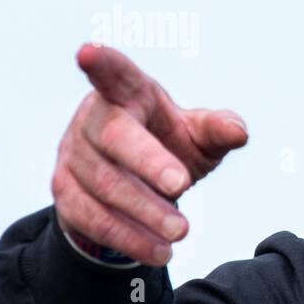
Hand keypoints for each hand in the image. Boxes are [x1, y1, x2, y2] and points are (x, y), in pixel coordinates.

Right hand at [50, 43, 248, 265]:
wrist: (135, 182)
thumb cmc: (169, 144)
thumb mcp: (197, 136)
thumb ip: (218, 130)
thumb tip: (239, 131)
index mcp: (128, 94)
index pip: (114, 75)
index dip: (102, 63)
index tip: (88, 52)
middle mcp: (93, 120)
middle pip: (114, 137)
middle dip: (148, 163)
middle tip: (184, 187)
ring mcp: (73, 155)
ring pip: (103, 185)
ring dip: (143, 212)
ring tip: (181, 231)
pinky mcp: (64, 192)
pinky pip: (91, 218)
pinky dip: (127, 238)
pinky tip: (159, 252)